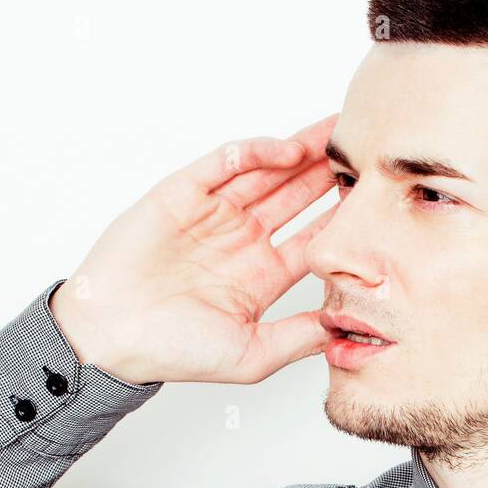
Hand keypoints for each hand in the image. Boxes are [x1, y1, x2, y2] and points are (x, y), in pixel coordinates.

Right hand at [49, 114, 338, 385]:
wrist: (111, 337)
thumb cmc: (172, 351)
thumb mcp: (252, 354)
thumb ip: (300, 337)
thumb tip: (348, 327)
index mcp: (260, 276)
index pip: (313, 238)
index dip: (343, 219)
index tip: (376, 203)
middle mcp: (240, 240)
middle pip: (296, 196)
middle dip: (328, 173)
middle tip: (365, 149)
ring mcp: (212, 214)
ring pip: (266, 173)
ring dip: (300, 152)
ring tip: (336, 133)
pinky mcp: (183, 193)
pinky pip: (224, 163)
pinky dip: (254, 152)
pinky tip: (285, 149)